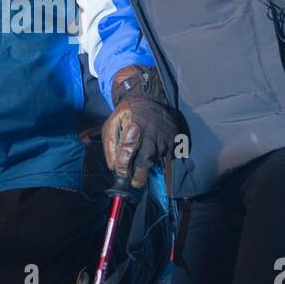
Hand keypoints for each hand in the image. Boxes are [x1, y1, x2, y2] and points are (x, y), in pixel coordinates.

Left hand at [102, 65, 178, 187]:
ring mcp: (164, 134)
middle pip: (145, 158)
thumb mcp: (112, 124)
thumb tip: (112, 166)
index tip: (120, 173)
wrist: (148, 99)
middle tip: (135, 183)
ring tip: (141, 158)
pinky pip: (166, 155)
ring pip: (155, 158)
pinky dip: (158, 157)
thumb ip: (110, 145)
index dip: (123, 163)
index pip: (128, 148)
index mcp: (134, 124)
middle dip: (139, 174)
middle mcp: (151, 130)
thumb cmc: (127, 115)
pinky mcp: (174, 138)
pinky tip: (152, 151)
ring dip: (147, 163)